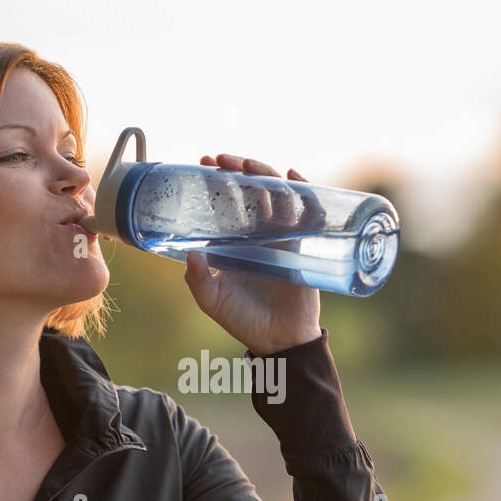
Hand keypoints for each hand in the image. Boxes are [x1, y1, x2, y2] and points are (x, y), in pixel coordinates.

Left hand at [183, 154, 321, 357]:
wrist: (278, 340)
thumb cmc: (244, 321)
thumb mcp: (211, 301)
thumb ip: (197, 280)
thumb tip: (191, 252)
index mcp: (235, 241)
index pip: (227, 201)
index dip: (217, 180)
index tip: (203, 163)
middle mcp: (258, 234)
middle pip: (252, 190)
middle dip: (238, 169)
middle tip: (221, 159)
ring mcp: (282, 237)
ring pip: (277, 194)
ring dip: (264, 173)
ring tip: (248, 165)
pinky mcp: (303, 244)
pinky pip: (309, 211)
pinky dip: (305, 190)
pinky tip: (293, 176)